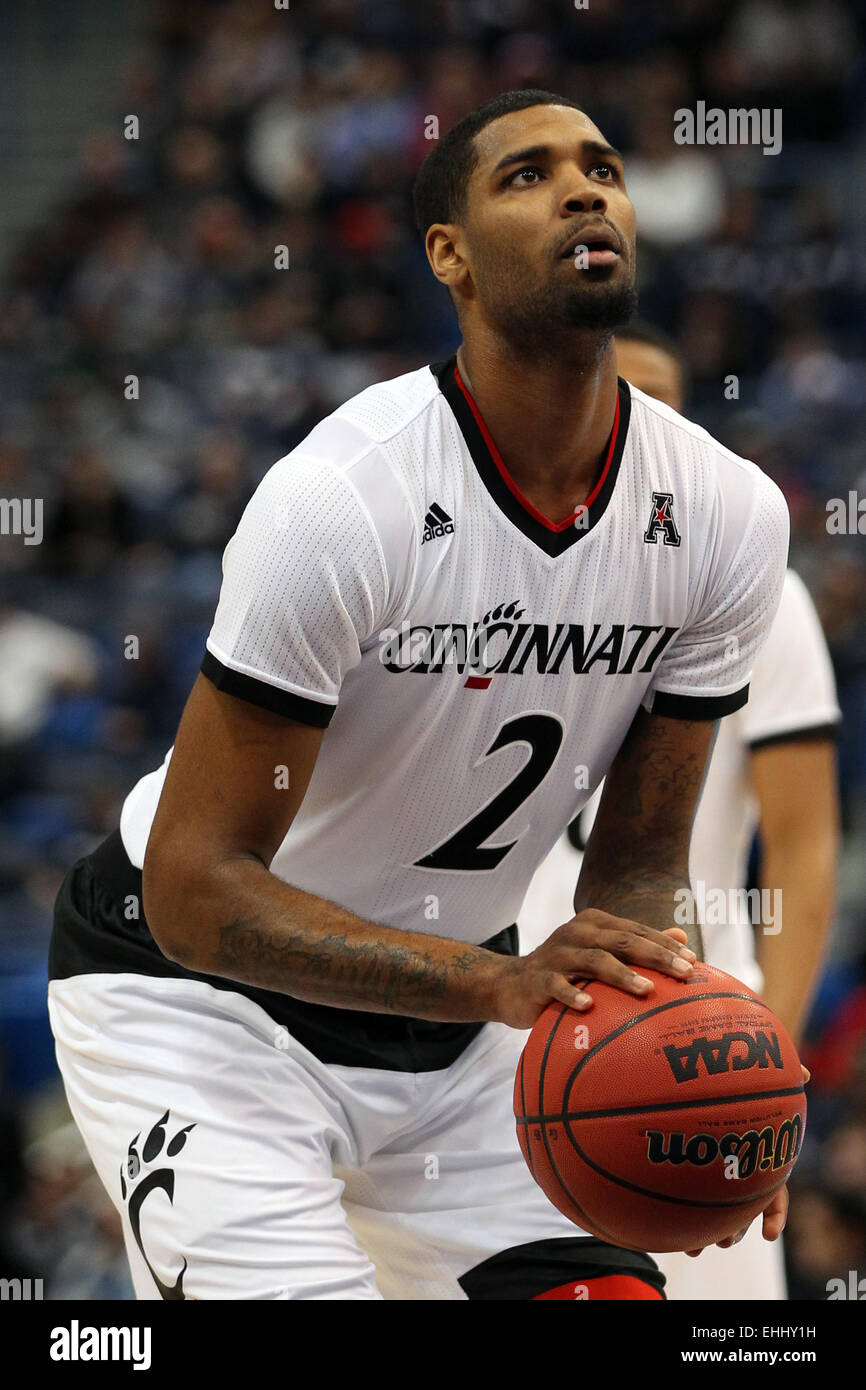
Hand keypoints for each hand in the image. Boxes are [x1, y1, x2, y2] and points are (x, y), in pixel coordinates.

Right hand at [492, 910, 695, 1029]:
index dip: (665, 944)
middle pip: (622, 941)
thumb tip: (682, 938)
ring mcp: (556, 954)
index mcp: (595, 924)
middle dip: (655, 956)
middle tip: (683, 972)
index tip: (693, 961)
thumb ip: (638, 945)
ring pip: (594, 960)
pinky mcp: (538, 978)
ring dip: (621, 974)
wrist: (510, 985)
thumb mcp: (600, 954)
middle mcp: (577, 933)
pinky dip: (572, 995)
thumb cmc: (566, 972)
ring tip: (647, 989)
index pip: (637, 930)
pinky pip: (557, 985)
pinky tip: (589, 1007)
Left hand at [684, 1065, 807, 1256]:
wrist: (673, 1073)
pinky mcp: (678, 1170)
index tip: (767, 1235)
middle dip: (735, 1229)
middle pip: (741, 1208)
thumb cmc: (718, 1072)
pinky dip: (676, 1221)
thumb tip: (806, 1073)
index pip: (774, 1192)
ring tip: (694, 1249)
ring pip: (713, 1211)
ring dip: (706, 1232)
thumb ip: (776, 1076)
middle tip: (724, 1241)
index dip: (774, 1215)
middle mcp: (733, 1166)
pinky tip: (664, 1232)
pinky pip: (681, 1200)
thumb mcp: (747, 1074)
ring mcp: (706, 1170)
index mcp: (753, 1154)